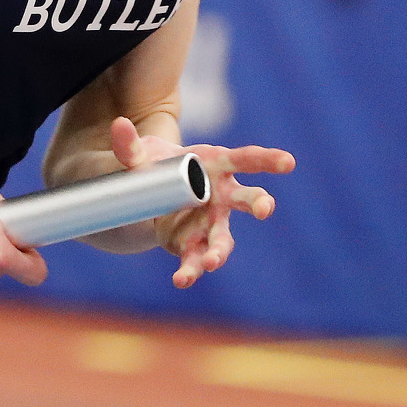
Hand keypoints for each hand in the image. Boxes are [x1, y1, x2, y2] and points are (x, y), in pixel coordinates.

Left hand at [110, 117, 292, 288]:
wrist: (147, 196)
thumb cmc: (158, 167)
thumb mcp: (142, 155)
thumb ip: (130, 145)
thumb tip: (118, 126)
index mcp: (216, 165)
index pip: (247, 159)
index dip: (269, 159)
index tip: (288, 162)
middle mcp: (221, 196)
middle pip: (247, 199)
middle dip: (258, 203)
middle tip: (265, 209)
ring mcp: (210, 223)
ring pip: (222, 239)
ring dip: (219, 250)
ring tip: (212, 261)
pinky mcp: (193, 245)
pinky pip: (195, 259)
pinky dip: (189, 270)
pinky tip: (181, 280)